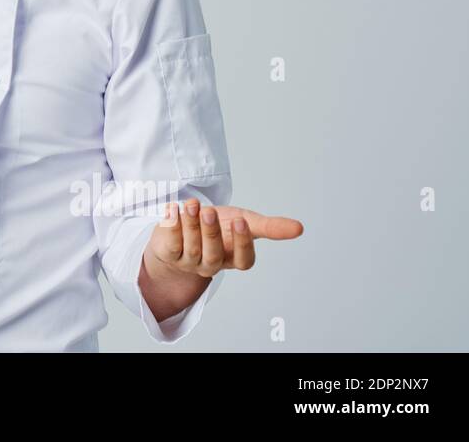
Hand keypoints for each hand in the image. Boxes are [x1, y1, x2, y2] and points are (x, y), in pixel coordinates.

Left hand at [145, 199, 303, 278]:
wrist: (186, 228)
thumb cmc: (221, 226)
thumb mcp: (245, 222)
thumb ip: (269, 226)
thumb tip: (300, 228)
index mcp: (234, 257)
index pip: (243, 260)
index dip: (242, 243)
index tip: (240, 220)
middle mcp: (212, 263)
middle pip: (213, 254)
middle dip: (211, 232)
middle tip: (209, 211)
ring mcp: (189, 262)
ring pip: (191, 248)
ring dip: (191, 225)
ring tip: (191, 205)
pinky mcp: (169, 254)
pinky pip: (170, 244)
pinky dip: (172, 226)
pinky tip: (173, 209)